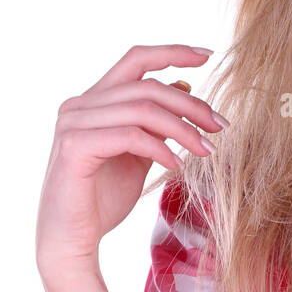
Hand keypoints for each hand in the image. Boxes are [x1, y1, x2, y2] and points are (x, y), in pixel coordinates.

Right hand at [36, 43, 225, 280]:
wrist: (71, 240)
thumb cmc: (103, 198)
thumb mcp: (139, 153)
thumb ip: (155, 121)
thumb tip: (182, 84)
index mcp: (93, 100)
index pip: (136, 60)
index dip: (173, 52)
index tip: (209, 55)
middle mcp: (79, 104)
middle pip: (147, 86)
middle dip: (191, 105)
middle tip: (220, 126)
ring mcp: (73, 124)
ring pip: (143, 109)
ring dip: (183, 129)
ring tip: (207, 151)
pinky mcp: (75, 147)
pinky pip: (130, 136)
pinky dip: (160, 148)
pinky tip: (177, 165)